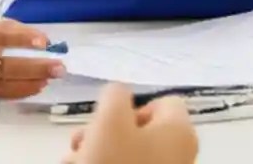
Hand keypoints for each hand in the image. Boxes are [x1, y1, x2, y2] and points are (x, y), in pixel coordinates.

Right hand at [62, 83, 197, 163]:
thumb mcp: (109, 120)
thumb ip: (115, 95)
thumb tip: (119, 95)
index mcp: (180, 132)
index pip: (164, 103)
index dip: (132, 106)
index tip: (108, 121)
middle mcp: (178, 155)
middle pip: (139, 131)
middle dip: (102, 134)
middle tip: (80, 144)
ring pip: (124, 155)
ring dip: (93, 155)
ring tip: (72, 163)